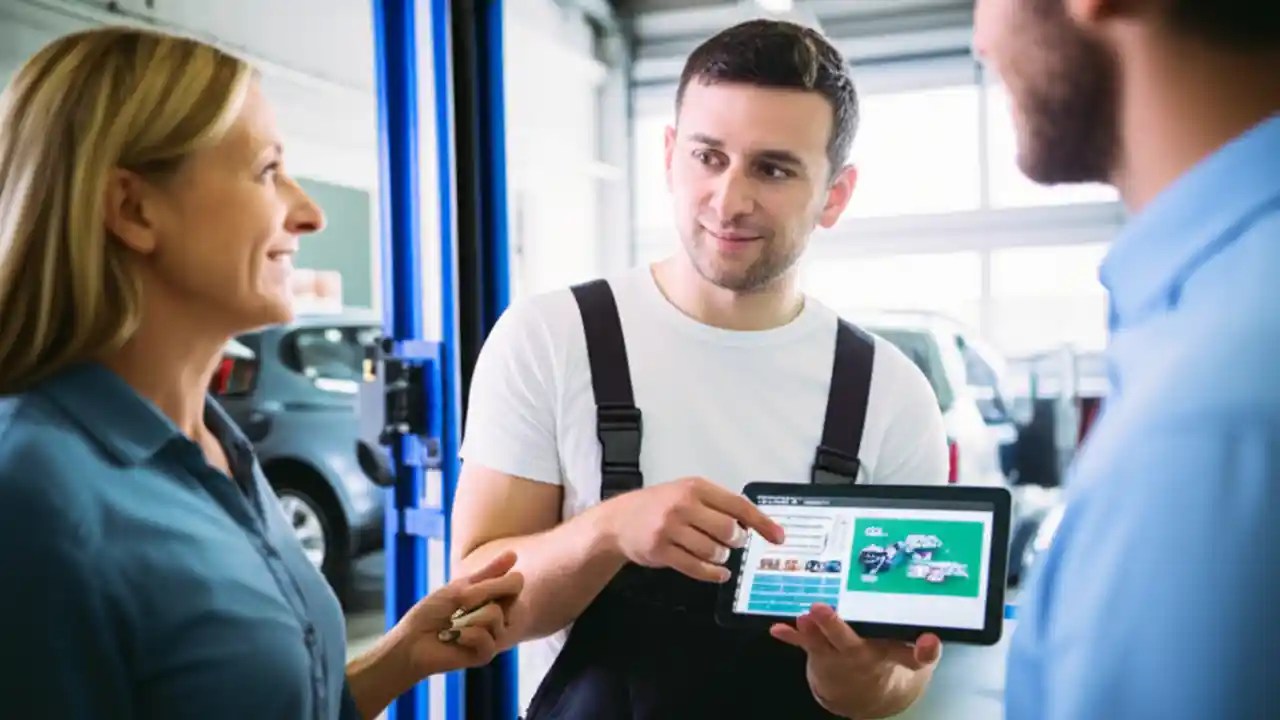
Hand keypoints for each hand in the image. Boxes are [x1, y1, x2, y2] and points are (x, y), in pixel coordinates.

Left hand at [388, 550, 523, 678]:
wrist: (411, 641)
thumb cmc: (431, 612)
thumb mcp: (461, 587)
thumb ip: (489, 575)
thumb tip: (513, 553)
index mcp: (492, 597)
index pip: (516, 583)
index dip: (499, 582)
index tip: (474, 586)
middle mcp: (497, 616)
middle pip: (513, 599)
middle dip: (481, 596)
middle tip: (462, 605)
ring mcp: (493, 636)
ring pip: (497, 615)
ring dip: (469, 617)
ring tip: (454, 625)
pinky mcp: (485, 654)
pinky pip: (487, 638)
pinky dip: (467, 635)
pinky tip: (455, 638)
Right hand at [601, 477, 785, 582]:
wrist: (618, 521)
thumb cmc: (659, 506)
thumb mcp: (686, 492)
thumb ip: (716, 504)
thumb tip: (752, 524)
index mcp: (695, 487)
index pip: (738, 504)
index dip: (762, 522)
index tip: (779, 537)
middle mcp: (683, 505)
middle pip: (728, 530)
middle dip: (736, 541)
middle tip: (732, 543)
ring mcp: (670, 529)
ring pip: (713, 551)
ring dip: (721, 557)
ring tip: (716, 553)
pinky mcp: (660, 551)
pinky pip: (697, 568)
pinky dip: (714, 573)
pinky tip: (718, 572)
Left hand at [771, 604, 941, 717]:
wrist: (864, 692)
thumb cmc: (888, 661)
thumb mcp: (910, 661)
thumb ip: (924, 652)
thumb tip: (932, 641)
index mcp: (887, 655)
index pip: (909, 655)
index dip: (922, 650)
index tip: (929, 641)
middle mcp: (859, 655)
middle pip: (847, 641)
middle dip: (833, 626)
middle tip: (821, 609)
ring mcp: (834, 655)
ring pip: (820, 642)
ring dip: (810, 630)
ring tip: (802, 617)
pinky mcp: (817, 651)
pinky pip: (802, 644)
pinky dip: (790, 637)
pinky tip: (777, 629)